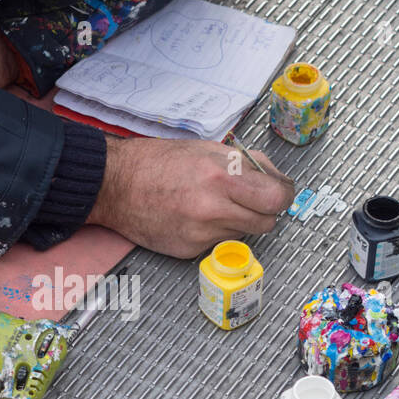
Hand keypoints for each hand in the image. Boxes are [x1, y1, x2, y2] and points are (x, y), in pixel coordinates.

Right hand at [87, 136, 294, 256]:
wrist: (115, 185)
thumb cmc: (157, 162)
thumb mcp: (208, 148)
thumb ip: (247, 163)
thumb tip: (275, 178)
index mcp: (221, 176)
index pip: (277, 199)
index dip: (283, 196)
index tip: (280, 193)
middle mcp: (213, 208)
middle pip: (266, 223)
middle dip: (263, 212)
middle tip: (250, 200)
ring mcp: (201, 233)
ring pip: (243, 235)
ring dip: (237, 221)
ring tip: (212, 204)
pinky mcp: (189, 250)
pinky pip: (218, 244)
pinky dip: (213, 232)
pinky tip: (193, 216)